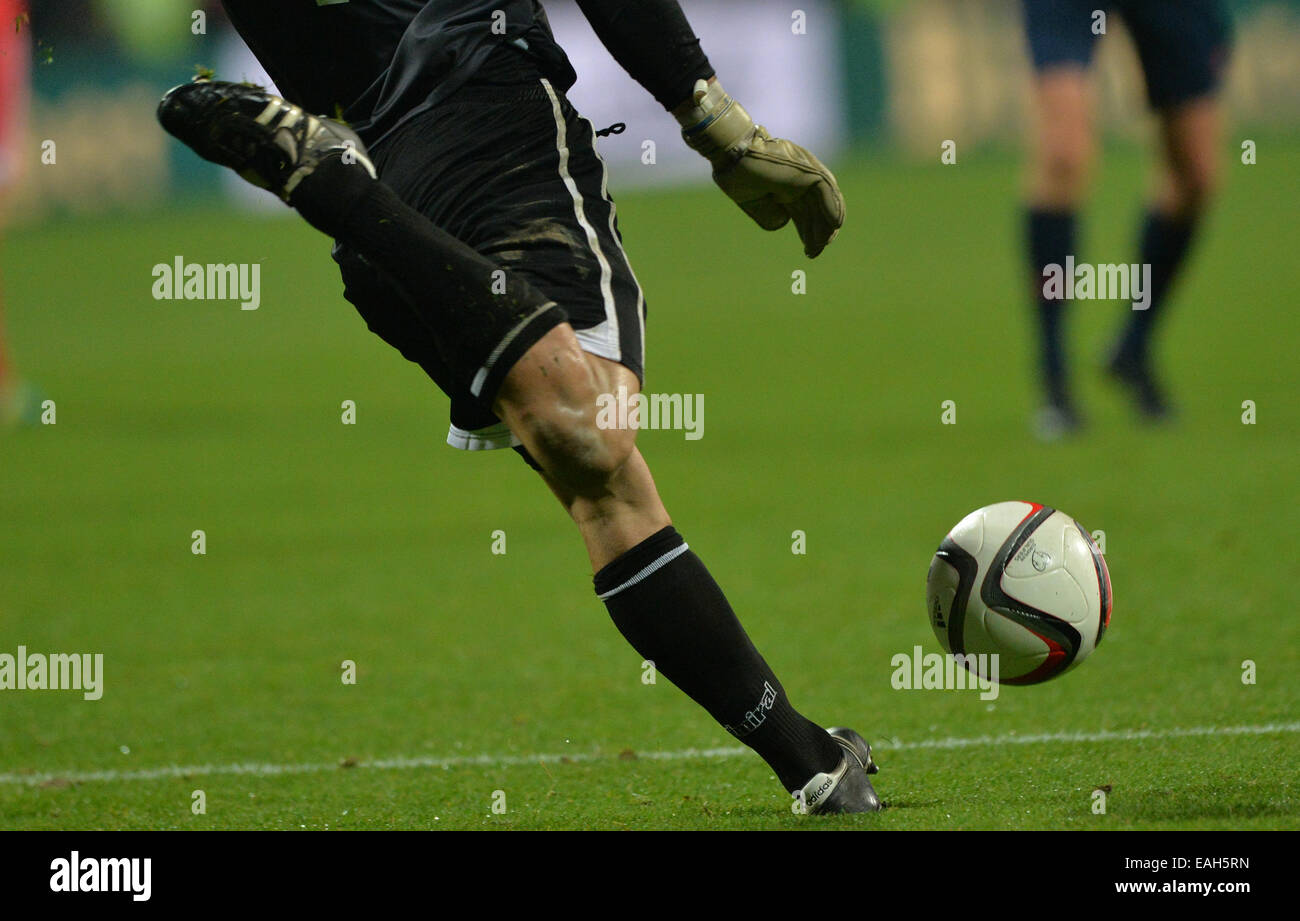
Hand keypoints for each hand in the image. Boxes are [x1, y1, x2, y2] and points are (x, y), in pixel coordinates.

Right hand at [678, 80, 843, 257]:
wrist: (732, 154)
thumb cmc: (737, 175)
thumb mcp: (755, 203)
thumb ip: (771, 215)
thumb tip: (784, 222)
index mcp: (788, 184)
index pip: (805, 211)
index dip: (808, 231)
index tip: (810, 249)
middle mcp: (800, 178)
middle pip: (816, 209)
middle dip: (818, 232)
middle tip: (814, 252)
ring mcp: (806, 172)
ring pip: (825, 202)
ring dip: (825, 227)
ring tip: (820, 247)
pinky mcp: (808, 170)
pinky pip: (827, 193)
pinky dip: (832, 211)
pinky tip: (832, 230)